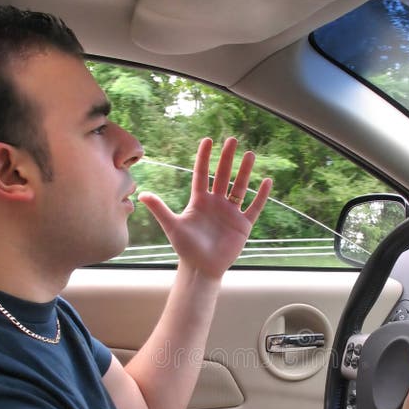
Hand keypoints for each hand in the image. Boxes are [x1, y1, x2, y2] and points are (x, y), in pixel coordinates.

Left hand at [138, 137, 271, 278]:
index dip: (204, 158)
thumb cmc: (186, 248)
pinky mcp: (242, 224)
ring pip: (239, 187)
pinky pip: (254, 207)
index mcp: (199, 201)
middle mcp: (216, 203)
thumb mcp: (172, 226)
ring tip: (249, 154)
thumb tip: (142, 194)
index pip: (202, 174)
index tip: (208, 140)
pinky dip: (261, 195)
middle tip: (232, 140)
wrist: (201, 268)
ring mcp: (230, 213)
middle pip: (223, 176)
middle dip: (227, 158)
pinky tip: (266, 181)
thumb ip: (160, 209)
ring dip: (245, 171)